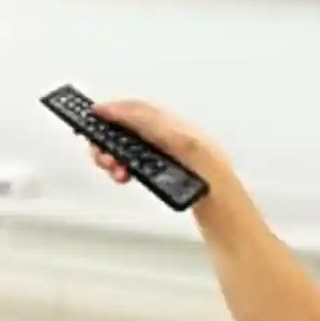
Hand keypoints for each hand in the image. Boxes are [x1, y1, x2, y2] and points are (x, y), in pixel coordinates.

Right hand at [87, 100, 226, 185]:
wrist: (225, 211)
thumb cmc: (212, 179)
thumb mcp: (183, 144)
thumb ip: (154, 125)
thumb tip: (129, 111)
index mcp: (176, 128)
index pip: (140, 110)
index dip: (116, 109)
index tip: (94, 113)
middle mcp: (170, 140)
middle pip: (130, 130)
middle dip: (109, 138)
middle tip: (100, 151)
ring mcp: (167, 160)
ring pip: (129, 150)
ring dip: (114, 157)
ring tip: (114, 169)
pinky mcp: (165, 178)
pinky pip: (135, 167)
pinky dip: (123, 170)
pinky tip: (124, 176)